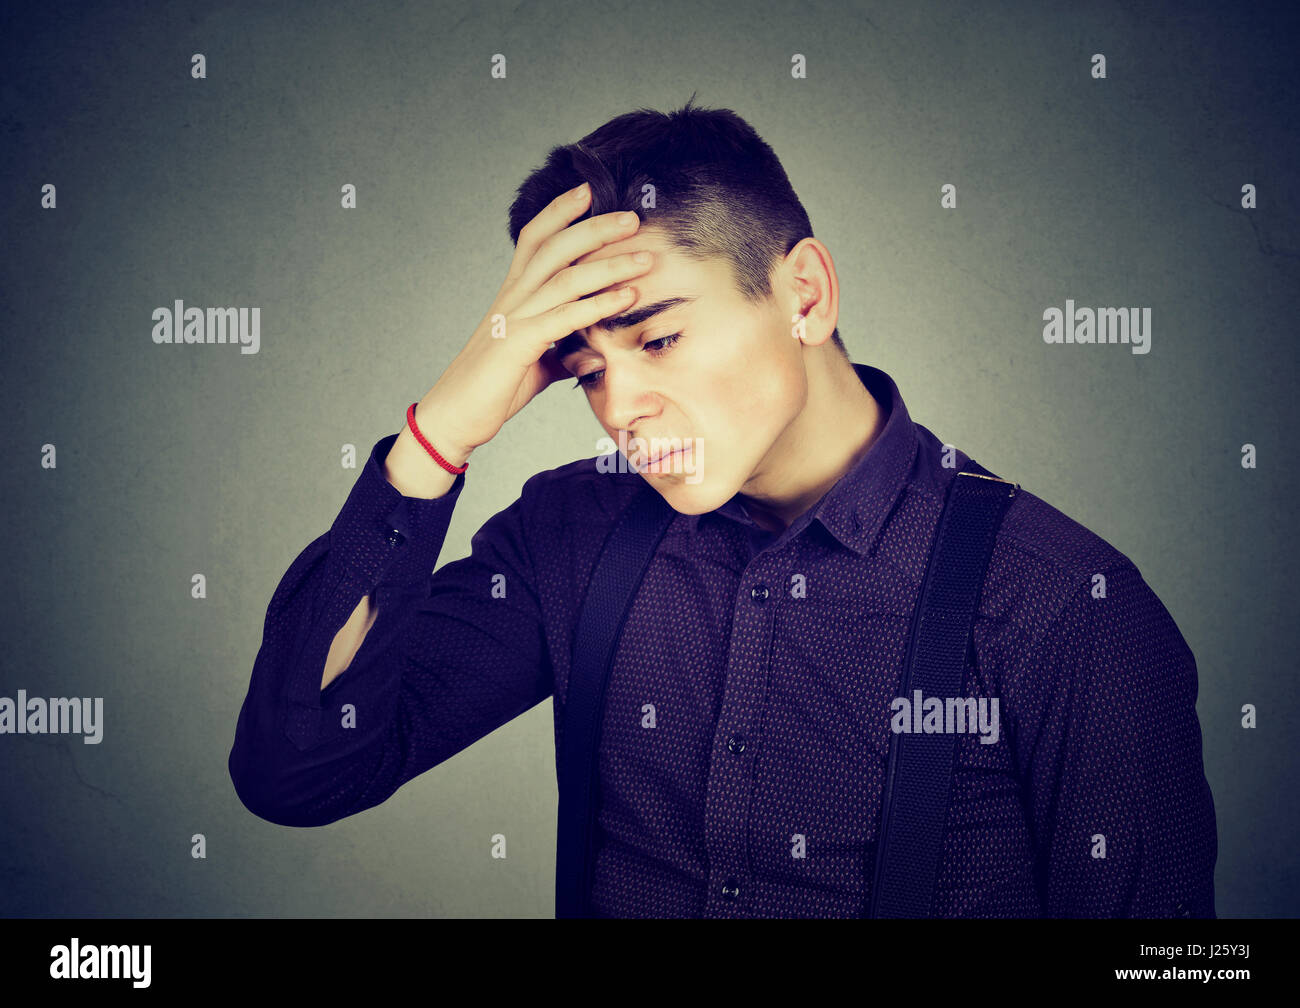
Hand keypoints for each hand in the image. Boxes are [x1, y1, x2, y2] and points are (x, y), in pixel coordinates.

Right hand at [418, 184, 652, 455]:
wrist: (455, 416)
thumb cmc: (494, 389)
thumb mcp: (538, 364)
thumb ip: (565, 351)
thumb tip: (593, 352)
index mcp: (513, 294)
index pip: (535, 239)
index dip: (560, 211)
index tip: (588, 190)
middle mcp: (512, 298)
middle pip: (555, 247)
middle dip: (595, 227)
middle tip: (633, 217)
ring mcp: (513, 318)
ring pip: (564, 278)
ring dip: (609, 265)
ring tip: (645, 258)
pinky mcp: (518, 345)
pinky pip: (564, 317)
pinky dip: (598, 305)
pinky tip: (627, 297)